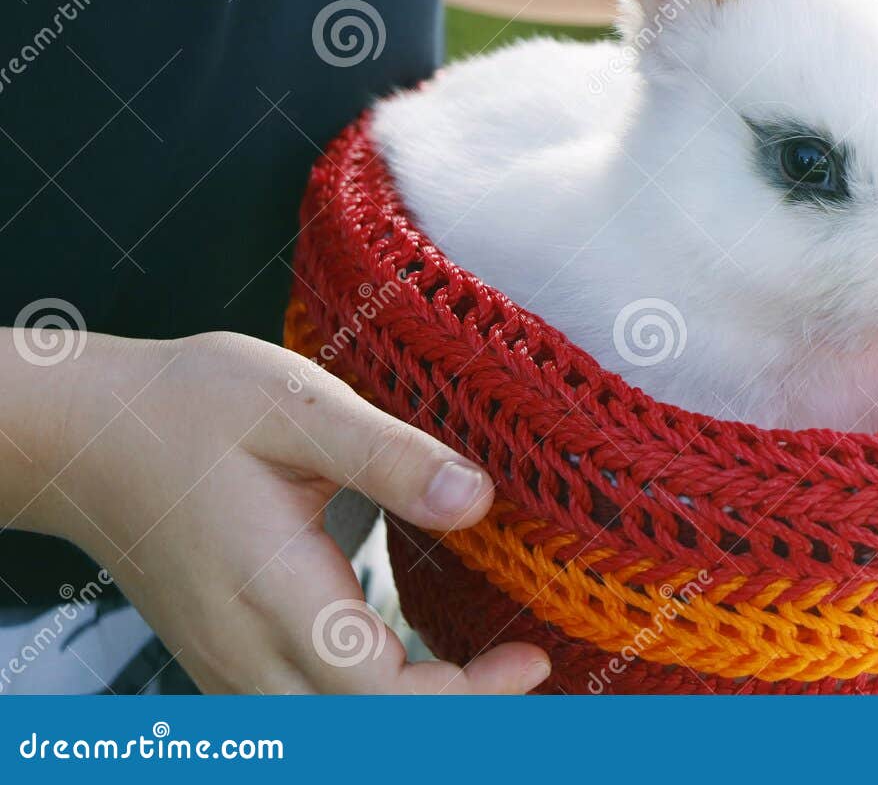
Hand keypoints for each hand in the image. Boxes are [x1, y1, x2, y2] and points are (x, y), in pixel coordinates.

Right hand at [11, 330, 548, 693]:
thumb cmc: (186, 408)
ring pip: (332, 734)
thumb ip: (390, 456)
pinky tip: (418, 664)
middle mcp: (245, 651)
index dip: (466, 695)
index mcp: (270, 590)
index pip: (379, 694)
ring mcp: (230, 666)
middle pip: (363, 733)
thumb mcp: (296, 404)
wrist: (85, 435)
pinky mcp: (227, 661)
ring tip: (486, 671)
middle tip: (523, 666)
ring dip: (414, 717)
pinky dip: (372, 706)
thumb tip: (478, 500)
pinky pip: (307, 714)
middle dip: (454, 718)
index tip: (532, 659)